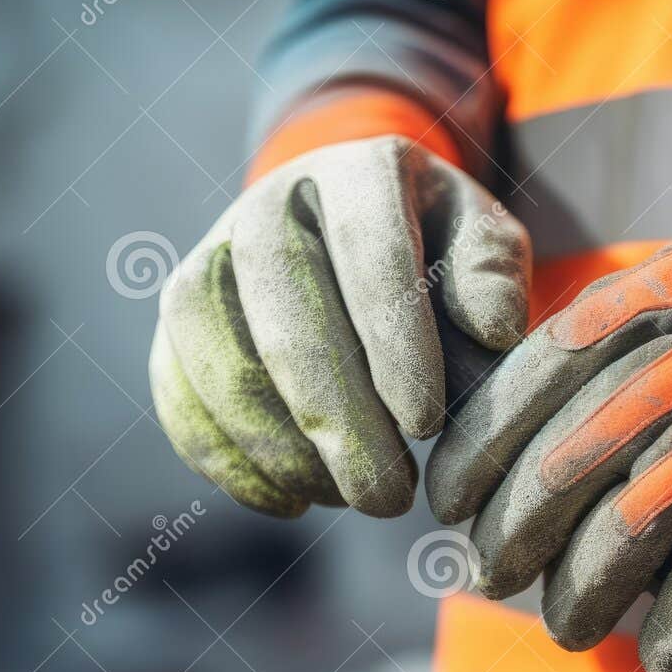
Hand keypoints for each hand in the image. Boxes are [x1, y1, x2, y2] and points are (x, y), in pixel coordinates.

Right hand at [151, 134, 529, 517]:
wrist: (355, 229)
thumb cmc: (438, 248)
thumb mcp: (484, 242)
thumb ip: (494, 276)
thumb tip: (494, 329)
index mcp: (358, 171)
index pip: (370, 253)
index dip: (394, 341)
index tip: (427, 425)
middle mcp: (270, 200)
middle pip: (283, 308)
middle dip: (335, 414)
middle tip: (386, 495)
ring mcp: (210, 252)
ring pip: (215, 350)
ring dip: (276, 441)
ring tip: (344, 498)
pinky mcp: (177, 313)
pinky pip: (176, 386)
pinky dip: (226, 455)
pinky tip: (288, 500)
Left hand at [427, 214, 671, 671]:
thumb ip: (643, 314)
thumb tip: (537, 391)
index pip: (543, 364)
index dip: (484, 438)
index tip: (454, 486)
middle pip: (571, 453)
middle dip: (513, 528)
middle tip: (489, 566)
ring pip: (636, 522)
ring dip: (586, 589)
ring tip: (565, 623)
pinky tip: (663, 655)